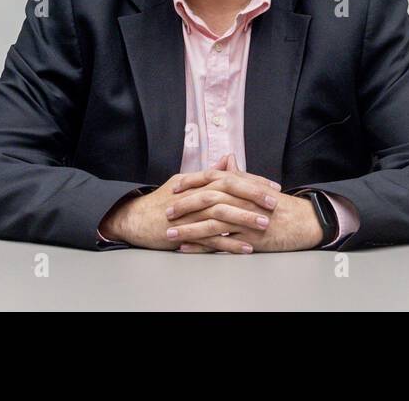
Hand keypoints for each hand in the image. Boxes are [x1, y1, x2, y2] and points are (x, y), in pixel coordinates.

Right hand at [98, 165, 276, 249]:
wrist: (134, 219)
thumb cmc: (162, 202)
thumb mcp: (185, 182)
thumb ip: (208, 173)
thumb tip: (228, 161)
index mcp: (196, 181)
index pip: (228, 176)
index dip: (251, 180)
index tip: (272, 187)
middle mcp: (193, 193)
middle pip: (227, 190)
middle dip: (253, 195)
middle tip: (274, 203)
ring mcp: (188, 213)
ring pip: (221, 212)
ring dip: (244, 218)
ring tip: (264, 224)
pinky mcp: (184, 232)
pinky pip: (211, 238)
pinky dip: (229, 243)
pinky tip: (246, 248)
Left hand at [169, 155, 324, 252]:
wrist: (304, 221)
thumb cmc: (281, 205)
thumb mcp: (259, 186)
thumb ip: (240, 174)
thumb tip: (227, 159)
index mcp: (243, 184)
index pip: (212, 178)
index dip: (191, 182)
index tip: (174, 187)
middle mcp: (242, 199)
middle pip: (207, 199)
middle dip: (184, 206)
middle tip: (166, 212)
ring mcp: (246, 219)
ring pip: (211, 222)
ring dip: (188, 228)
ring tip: (170, 234)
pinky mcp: (249, 238)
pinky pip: (221, 243)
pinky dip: (202, 246)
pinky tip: (188, 248)